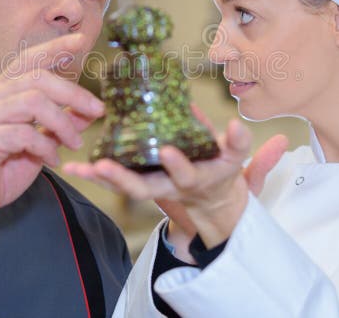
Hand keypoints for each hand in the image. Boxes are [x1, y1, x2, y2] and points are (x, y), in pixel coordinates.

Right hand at [0, 33, 104, 234]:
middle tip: (97, 111)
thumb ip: (60, 126)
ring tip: (74, 143)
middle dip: (73, 93)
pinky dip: (45, 146)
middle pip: (37, 78)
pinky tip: (52, 160)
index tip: (82, 41)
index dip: (54, 48)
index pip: (28, 60)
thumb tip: (89, 112)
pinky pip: (22, 133)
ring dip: (62, 122)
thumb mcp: (39, 145)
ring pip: (32, 101)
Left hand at [64, 111, 287, 247]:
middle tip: (105, 166)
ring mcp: (157, 187)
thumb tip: (266, 134)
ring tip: (81, 168)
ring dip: (104, 177)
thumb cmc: (225, 178)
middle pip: (148, 187)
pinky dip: (96, 175)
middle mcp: (174, 186)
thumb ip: (249, 150)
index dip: (180, 164)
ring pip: (128, 186)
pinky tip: (72, 166)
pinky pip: (117, 180)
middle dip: (126, 179)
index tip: (169, 150)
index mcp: (199, 178)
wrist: (214, 204)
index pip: (189, 173)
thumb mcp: (242, 166)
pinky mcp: (143, 182)